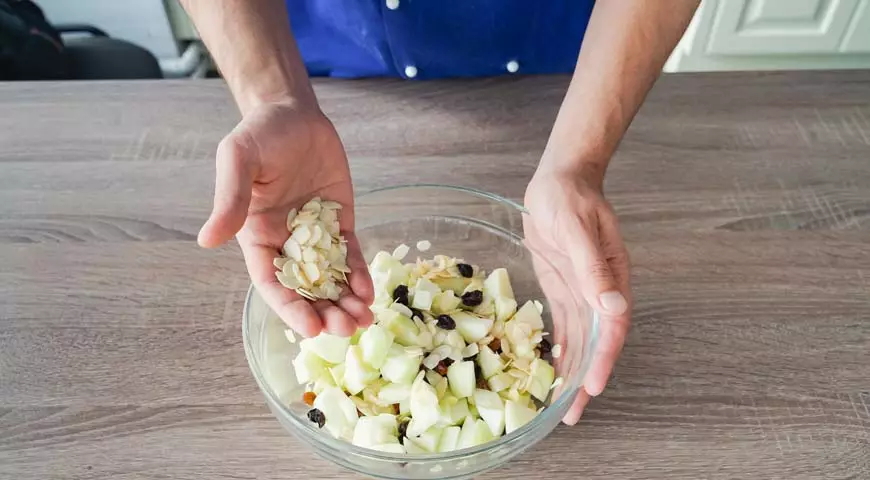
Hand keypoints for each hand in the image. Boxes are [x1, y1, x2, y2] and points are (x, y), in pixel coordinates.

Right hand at [198, 100, 373, 336]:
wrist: (293, 113)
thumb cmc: (259, 134)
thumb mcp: (238, 158)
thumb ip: (229, 199)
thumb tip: (206, 240)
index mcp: (256, 236)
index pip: (272, 282)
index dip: (290, 308)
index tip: (311, 328)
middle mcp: (286, 243)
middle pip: (305, 290)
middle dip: (325, 312)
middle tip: (348, 329)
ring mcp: (315, 235)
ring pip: (331, 279)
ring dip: (345, 302)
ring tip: (364, 319)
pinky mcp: (339, 223)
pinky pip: (350, 256)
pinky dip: (359, 276)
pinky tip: (369, 292)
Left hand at [524, 165, 630, 424]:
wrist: (561, 178)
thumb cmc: (569, 198)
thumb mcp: (577, 228)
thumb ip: (593, 267)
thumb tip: (612, 307)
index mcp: (612, 278)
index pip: (611, 327)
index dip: (603, 357)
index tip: (592, 385)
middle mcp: (600, 291)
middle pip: (597, 342)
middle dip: (587, 377)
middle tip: (573, 414)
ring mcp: (581, 291)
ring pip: (580, 339)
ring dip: (572, 370)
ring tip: (562, 406)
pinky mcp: (562, 288)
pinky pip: (564, 326)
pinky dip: (560, 349)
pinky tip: (553, 370)